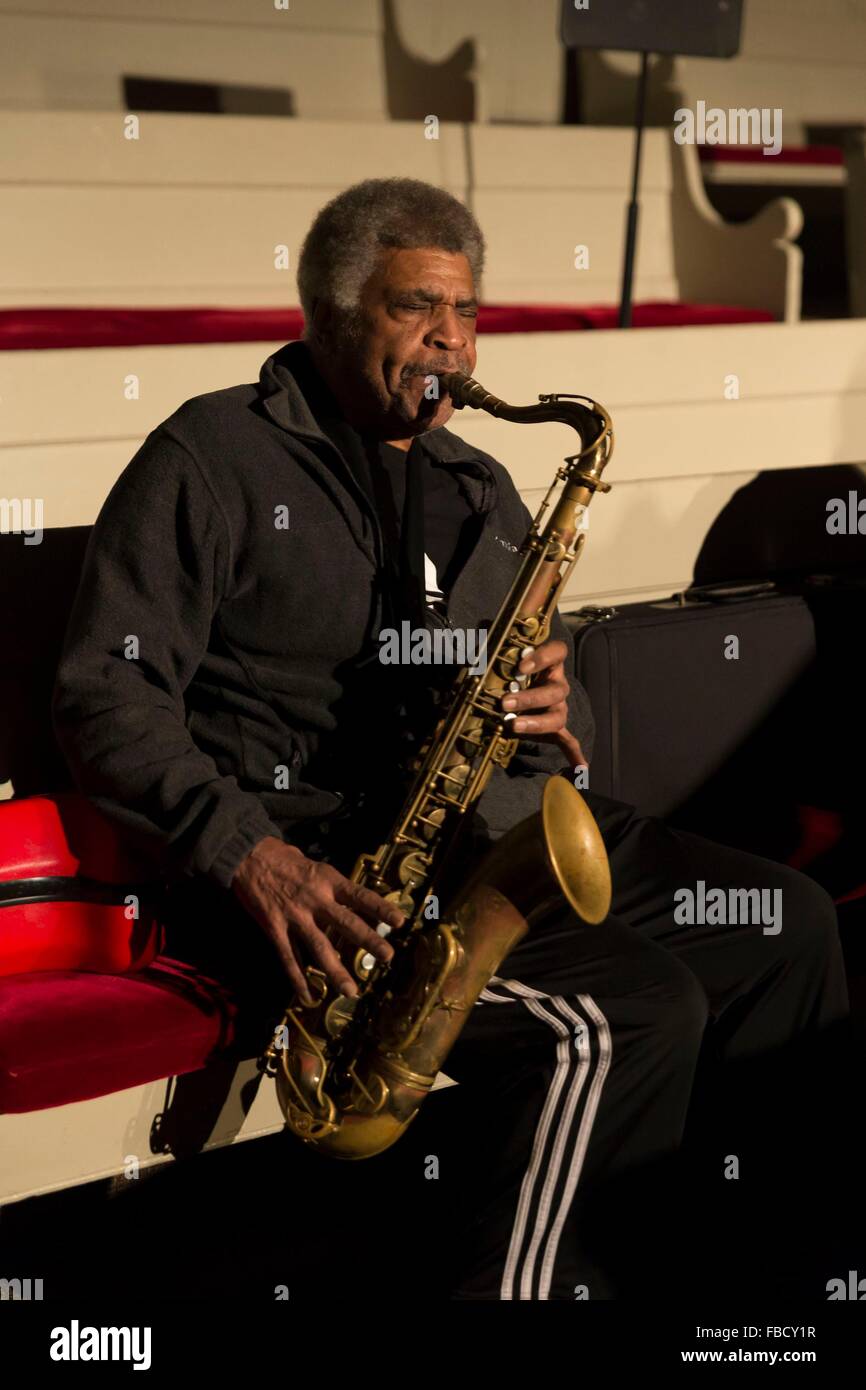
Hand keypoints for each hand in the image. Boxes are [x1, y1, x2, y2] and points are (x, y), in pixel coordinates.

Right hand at [230, 837, 405, 1005]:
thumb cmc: (283, 858)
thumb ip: (332, 886)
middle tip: (387, 956)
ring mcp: (294, 916)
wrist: (247, 857)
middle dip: (368, 940)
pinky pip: (290, 959)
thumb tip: (354, 903)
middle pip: (346, 923)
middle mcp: (315, 900)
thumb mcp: (314, 866)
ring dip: (336, 971)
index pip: (360, 895)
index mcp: (327, 880)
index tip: (400, 921)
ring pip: (319, 948)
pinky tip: (308, 997)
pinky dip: (299, 980)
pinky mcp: (274, 929)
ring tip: (351, 991)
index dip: (381, 908)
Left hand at [500, 639, 588, 767]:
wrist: (520, 691)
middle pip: (556, 691)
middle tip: (505, 702)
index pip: (558, 652)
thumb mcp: (500, 661)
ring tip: (513, 725)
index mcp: (549, 664)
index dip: (543, 657)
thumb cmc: (509, 673)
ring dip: (536, 722)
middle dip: (530, 698)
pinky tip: (581, 770)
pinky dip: (574, 755)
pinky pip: (568, 741)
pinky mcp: (554, 728)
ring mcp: (557, 707)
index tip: (521, 667)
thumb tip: (468, 650)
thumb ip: (492, 655)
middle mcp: (557, 685)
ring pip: (556, 716)